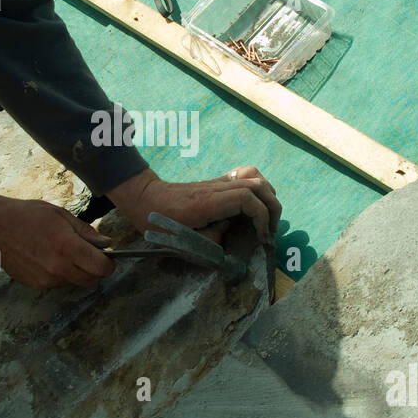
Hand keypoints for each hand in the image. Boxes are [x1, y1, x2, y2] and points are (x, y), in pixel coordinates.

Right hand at [0, 191, 114, 288]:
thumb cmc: (28, 215)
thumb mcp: (61, 215)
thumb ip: (86, 232)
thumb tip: (106, 243)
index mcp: (67, 247)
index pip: (101, 268)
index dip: (108, 263)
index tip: (107, 258)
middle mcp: (58, 267)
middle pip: (91, 281)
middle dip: (95, 270)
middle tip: (89, 256)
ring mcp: (46, 279)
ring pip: (75, 283)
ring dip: (77, 273)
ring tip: (64, 254)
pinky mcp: (36, 285)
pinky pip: (58, 284)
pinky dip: (60, 275)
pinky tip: (49, 258)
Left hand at [107, 166, 280, 243]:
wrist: (146, 199)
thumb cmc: (159, 222)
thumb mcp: (182, 241)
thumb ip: (210, 240)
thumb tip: (229, 233)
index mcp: (208, 202)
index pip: (247, 198)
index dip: (261, 216)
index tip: (262, 236)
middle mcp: (217, 187)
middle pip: (257, 184)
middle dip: (272, 207)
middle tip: (271, 230)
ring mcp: (218, 182)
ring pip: (254, 176)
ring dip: (268, 196)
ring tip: (268, 218)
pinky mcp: (218, 182)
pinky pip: (245, 176)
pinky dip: (258, 187)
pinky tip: (256, 204)